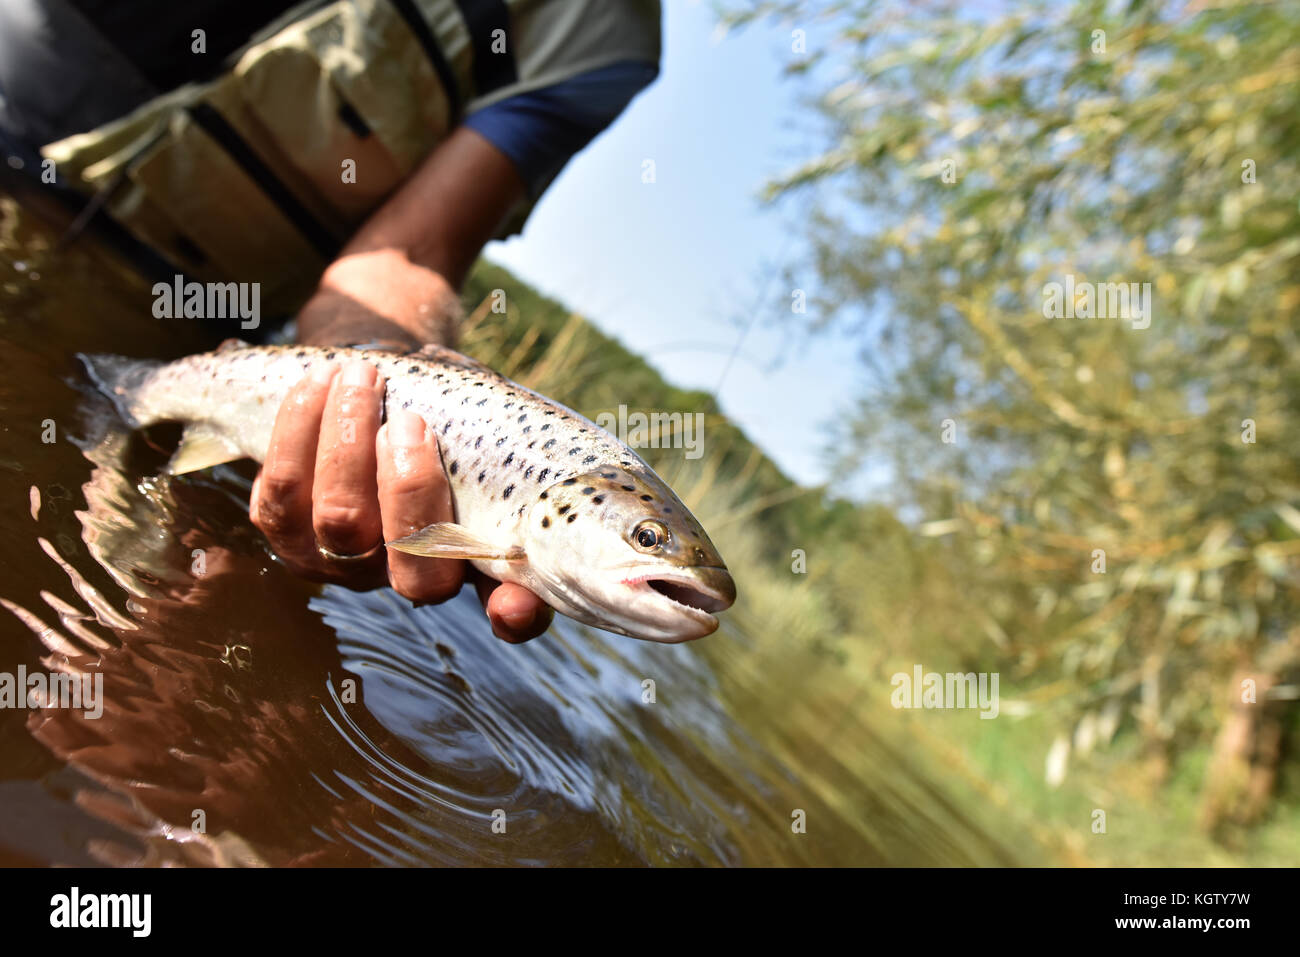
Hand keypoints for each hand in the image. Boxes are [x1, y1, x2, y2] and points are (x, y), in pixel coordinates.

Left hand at [249, 359, 552, 642]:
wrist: (386, 393)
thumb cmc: (452, 421)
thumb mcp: (489, 434)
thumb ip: (506, 460)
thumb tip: (556, 473)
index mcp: (472, 561)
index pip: (505, 604)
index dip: (512, 612)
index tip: (513, 605)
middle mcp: (405, 578)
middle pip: (406, 555)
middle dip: (408, 486)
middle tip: (411, 420)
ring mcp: (341, 561)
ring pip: (340, 518)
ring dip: (347, 441)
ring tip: (360, 376)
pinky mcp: (286, 532)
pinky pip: (281, 490)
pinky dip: (300, 427)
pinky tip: (321, 380)